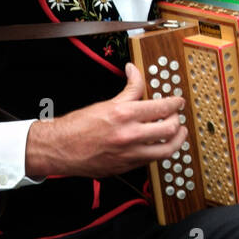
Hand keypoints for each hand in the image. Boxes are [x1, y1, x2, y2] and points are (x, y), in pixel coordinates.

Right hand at [25, 63, 187, 178]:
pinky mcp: (128, 167)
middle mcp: (130, 135)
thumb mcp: (107, 102)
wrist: (61, 148)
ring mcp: (130, 154)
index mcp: (124, 115)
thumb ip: (129, 89)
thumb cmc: (78, 126)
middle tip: (177, 115)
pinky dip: (160, 151)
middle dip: (178, 120)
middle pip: (170, 128)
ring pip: (167, 149)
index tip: (177, 101)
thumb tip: (134, 71)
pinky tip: (160, 144)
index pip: (162, 107)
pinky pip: (153, 160)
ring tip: (178, 133)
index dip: (175, 103)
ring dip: (177, 140)